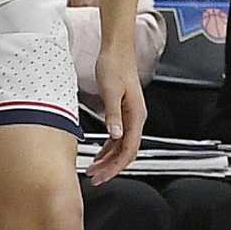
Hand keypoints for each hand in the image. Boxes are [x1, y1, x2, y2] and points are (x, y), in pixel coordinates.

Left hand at [87, 39, 146, 182]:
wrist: (116, 50)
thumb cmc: (114, 66)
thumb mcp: (110, 91)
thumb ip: (113, 115)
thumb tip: (115, 135)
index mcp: (136, 115)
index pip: (129, 149)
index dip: (116, 166)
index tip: (103, 175)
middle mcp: (136, 118)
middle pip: (126, 152)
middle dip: (111, 167)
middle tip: (96, 178)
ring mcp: (130, 116)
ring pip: (121, 146)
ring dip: (108, 159)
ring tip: (94, 170)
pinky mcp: (122, 112)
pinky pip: (117, 137)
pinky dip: (108, 148)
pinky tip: (98, 154)